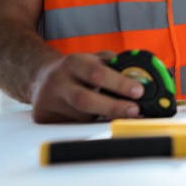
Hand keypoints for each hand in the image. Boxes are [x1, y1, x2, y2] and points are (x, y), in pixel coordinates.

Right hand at [30, 51, 144, 122]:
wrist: (40, 76)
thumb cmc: (77, 69)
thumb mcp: (94, 59)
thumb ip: (117, 65)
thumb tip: (145, 76)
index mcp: (73, 63)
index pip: (97, 73)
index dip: (119, 83)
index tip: (140, 91)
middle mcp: (58, 82)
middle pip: (85, 100)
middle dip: (114, 107)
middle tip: (136, 111)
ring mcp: (48, 101)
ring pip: (81, 117)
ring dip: (103, 118)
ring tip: (121, 114)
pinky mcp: (43, 118)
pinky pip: (72, 126)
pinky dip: (89, 126)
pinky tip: (99, 121)